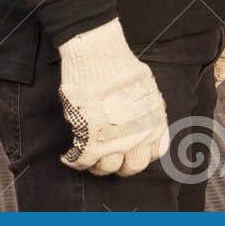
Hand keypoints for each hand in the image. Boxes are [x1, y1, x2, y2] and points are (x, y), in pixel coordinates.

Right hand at [56, 18, 169, 176]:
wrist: (101, 57)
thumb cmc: (122, 68)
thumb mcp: (148, 91)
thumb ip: (149, 111)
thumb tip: (147, 120)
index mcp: (155, 123)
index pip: (155, 153)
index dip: (142, 153)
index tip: (131, 149)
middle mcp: (139, 136)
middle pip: (132, 167)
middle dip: (121, 164)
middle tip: (109, 156)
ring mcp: (115, 141)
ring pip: (106, 168)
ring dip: (96, 165)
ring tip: (89, 157)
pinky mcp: (90, 139)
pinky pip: (81, 161)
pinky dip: (73, 161)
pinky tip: (69, 156)